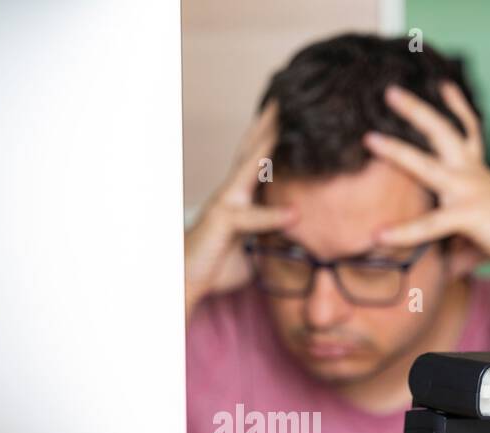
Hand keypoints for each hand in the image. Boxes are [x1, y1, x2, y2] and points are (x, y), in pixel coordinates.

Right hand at [184, 100, 296, 312]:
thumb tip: (305, 237)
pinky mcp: (222, 221)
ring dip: (270, 144)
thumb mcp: (255, 248)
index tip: (294, 110)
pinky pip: (251, 218)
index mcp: (241, 193)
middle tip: (290, 93)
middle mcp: (232, 190)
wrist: (185, 281)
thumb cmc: (218, 264)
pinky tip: (295, 213)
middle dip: (272, 121)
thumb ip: (276, 236)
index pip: (261, 156)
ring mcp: (226, 201)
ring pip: (251, 166)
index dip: (276, 133)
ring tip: (291, 122)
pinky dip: (273, 215)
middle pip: (254, 147)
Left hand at [363, 83, 489, 273]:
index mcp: (480, 172)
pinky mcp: (467, 214)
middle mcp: (473, 173)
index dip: (457, 106)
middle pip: (442, 131)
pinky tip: (378, 235)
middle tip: (391, 92)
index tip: (445, 84)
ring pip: (425, 164)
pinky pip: (429, 224)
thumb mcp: (488, 224)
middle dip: (416, 110)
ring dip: (396, 150)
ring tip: (369, 138)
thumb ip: (463, 231)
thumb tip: (446, 251)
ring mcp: (468, 190)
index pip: (469, 129)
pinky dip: (402, 232)